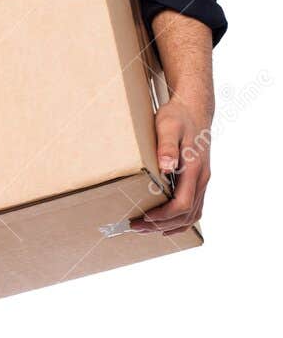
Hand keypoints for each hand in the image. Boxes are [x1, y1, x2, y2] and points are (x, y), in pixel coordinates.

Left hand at [129, 93, 211, 235]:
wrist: (194, 109)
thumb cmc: (178, 116)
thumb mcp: (168, 126)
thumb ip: (167, 147)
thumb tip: (167, 166)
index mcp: (194, 168)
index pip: (182, 204)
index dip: (163, 217)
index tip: (143, 218)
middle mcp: (202, 178)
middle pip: (186, 215)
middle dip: (160, 225)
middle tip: (136, 227)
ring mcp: (202, 180)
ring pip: (192, 215)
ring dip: (170, 226)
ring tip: (146, 228)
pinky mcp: (199, 180)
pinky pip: (194, 208)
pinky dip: (180, 221)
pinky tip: (164, 225)